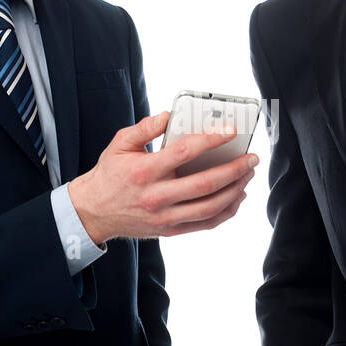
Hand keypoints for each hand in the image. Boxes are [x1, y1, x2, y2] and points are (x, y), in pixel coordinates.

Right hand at [67, 110, 257, 243]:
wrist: (94, 212)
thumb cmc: (110, 175)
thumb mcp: (119, 145)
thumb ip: (144, 128)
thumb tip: (169, 115)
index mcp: (143, 172)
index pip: (184, 153)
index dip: (211, 140)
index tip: (231, 131)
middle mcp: (156, 197)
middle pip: (205, 183)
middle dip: (235, 169)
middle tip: (251, 157)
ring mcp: (165, 217)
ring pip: (210, 206)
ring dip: (235, 190)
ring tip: (248, 174)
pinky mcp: (171, 230)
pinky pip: (206, 223)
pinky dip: (226, 211)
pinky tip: (237, 196)